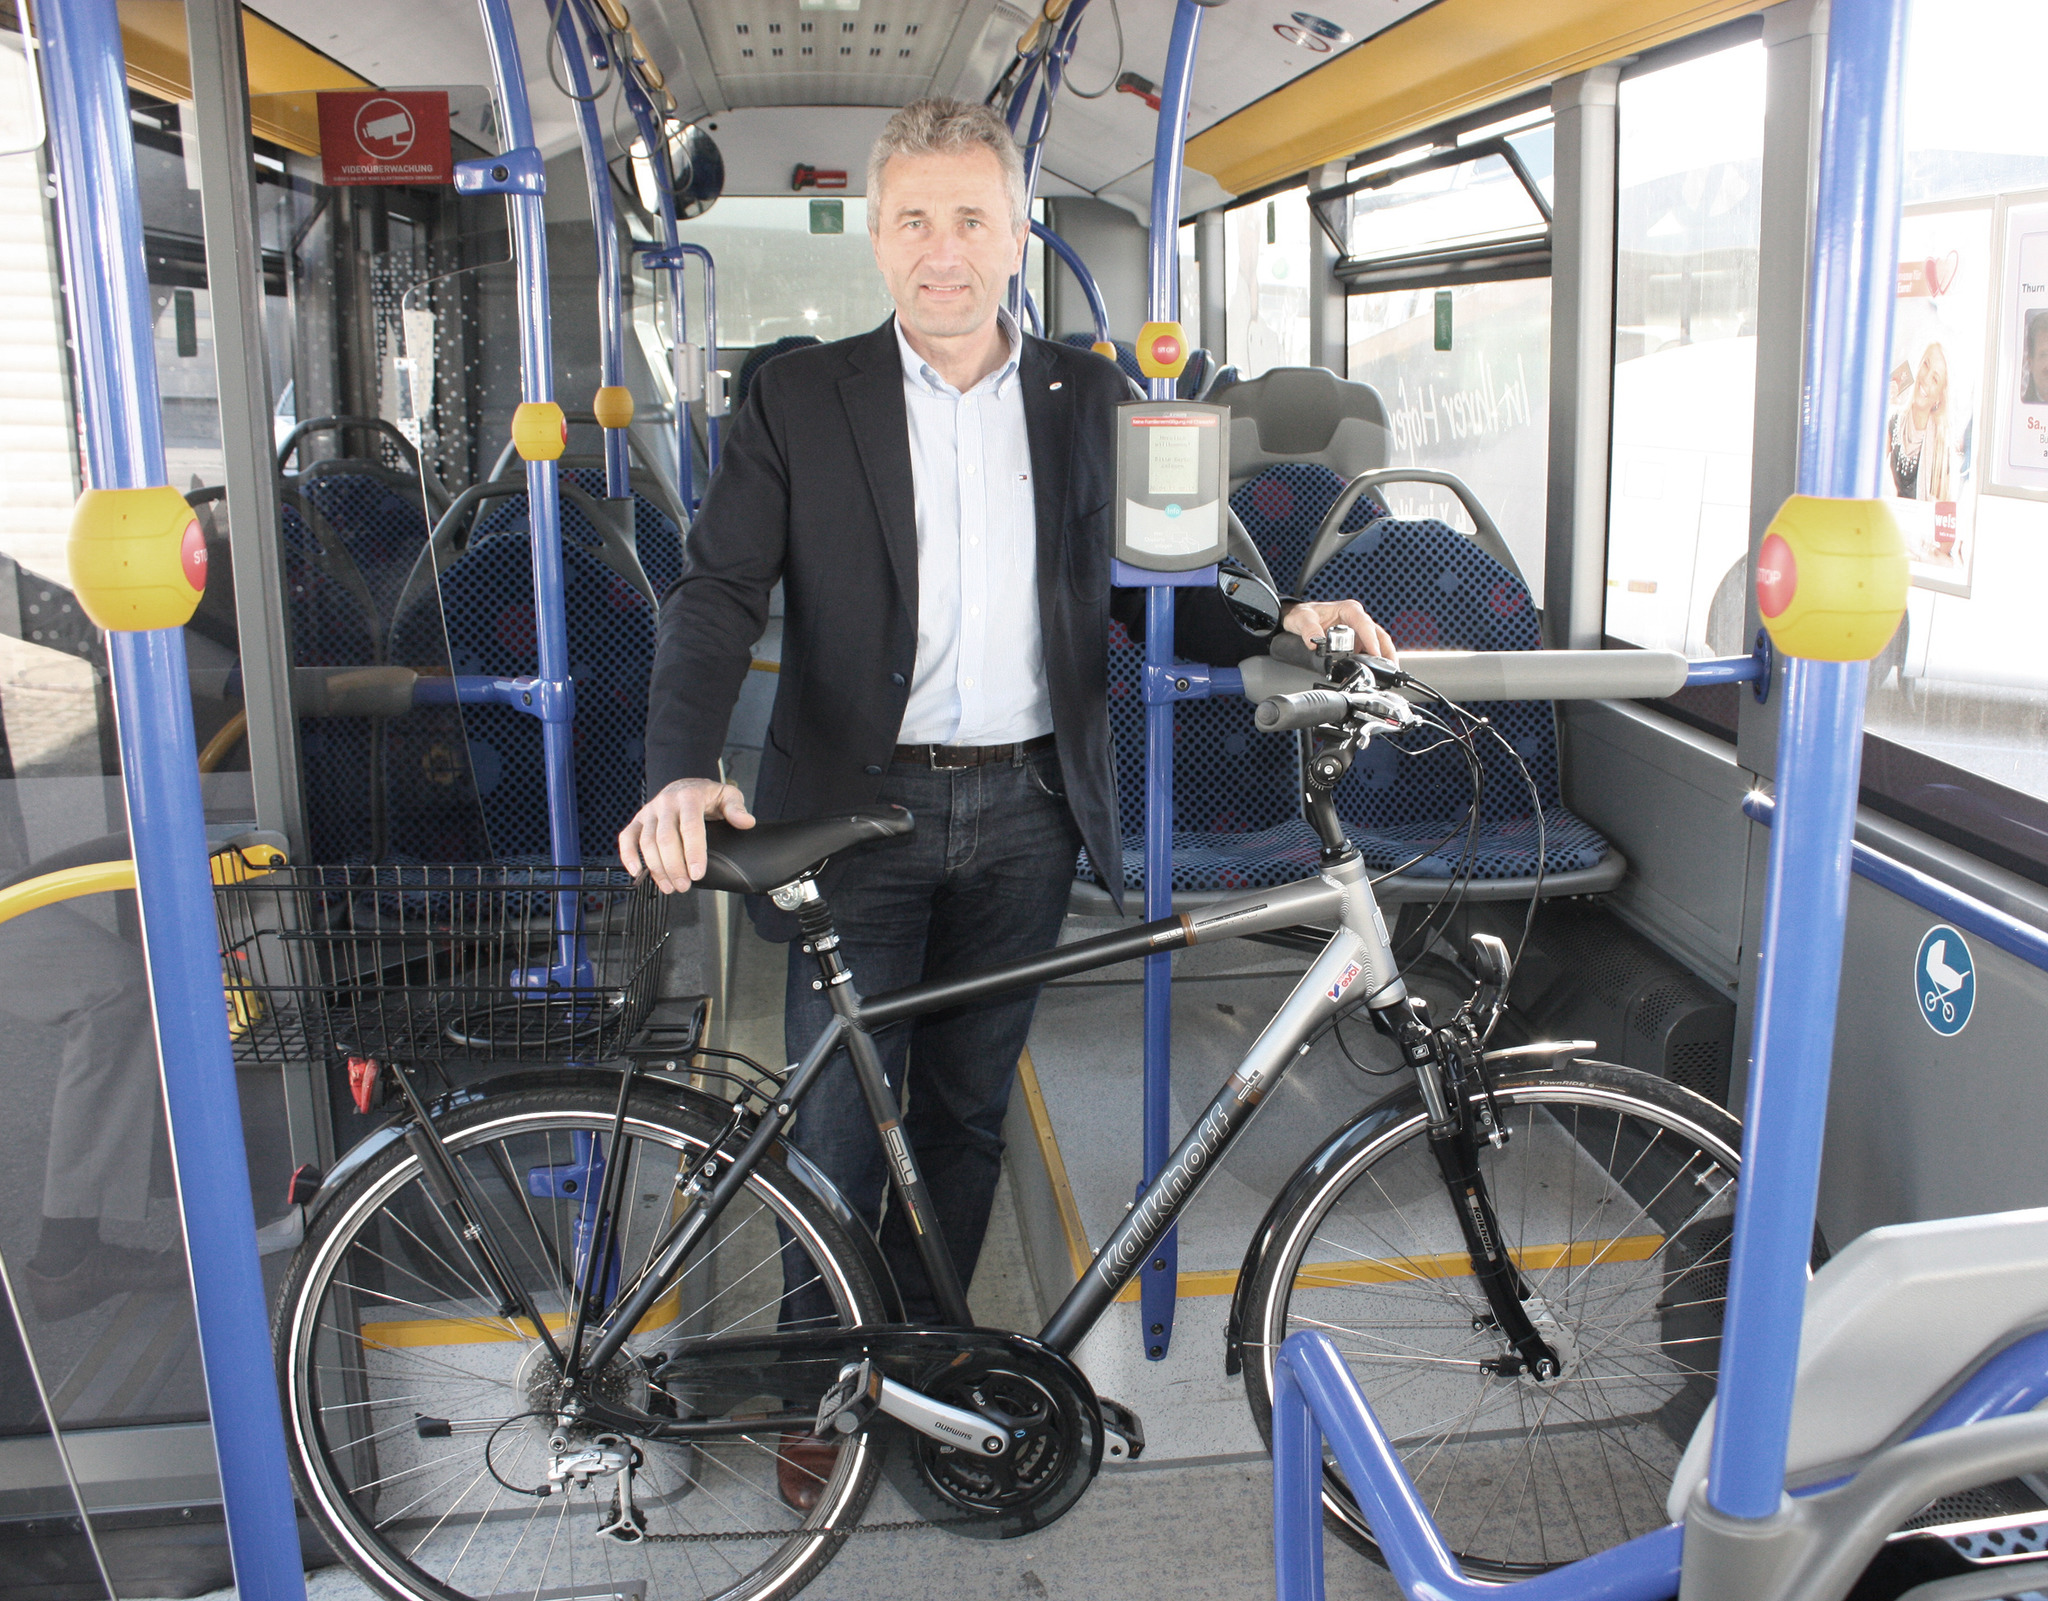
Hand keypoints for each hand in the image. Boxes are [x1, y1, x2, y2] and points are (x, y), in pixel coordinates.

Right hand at [618, 777, 754, 893]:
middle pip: (665, 838)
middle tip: (684, 886)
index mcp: (690, 796)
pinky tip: (637, 873)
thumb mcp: (727, 796)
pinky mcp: (638, 820)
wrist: (685, 785)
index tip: (697, 874)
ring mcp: (650, 811)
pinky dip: (628, 856)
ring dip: (656, 868)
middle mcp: (666, 803)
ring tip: (670, 887)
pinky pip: (627, 837)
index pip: (690, 827)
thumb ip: (736, 809)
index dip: (693, 852)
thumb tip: (746, 822)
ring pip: (646, 842)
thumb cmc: (707, 795)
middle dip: (674, 866)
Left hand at [1282, 599, 1397, 662]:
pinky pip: (1368, 652)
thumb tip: (1314, 642)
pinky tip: (1374, 673)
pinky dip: (1373, 662)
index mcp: (1349, 610)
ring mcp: (1357, 631)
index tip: (1375, 653)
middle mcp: (1356, 619)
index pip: (1365, 624)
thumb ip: (1308, 629)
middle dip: (1387, 651)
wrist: (1298, 618)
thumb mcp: (1302, 618)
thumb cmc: (1303, 614)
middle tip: (1391, 667)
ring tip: (1387, 673)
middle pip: (1379, 635)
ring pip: (1378, 644)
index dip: (1371, 640)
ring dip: (1384, 658)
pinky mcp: (1355, 642)